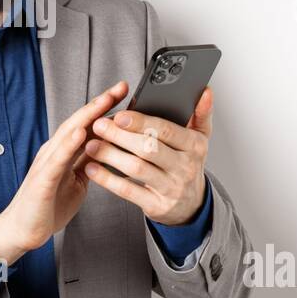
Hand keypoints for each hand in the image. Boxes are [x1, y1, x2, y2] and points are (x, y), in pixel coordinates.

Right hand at [0, 80, 130, 260]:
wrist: (22, 230)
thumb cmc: (47, 206)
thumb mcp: (76, 181)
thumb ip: (88, 163)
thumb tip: (107, 150)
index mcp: (64, 153)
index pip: (86, 125)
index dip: (105, 108)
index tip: (124, 94)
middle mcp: (54, 152)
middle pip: (79, 122)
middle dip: (100, 104)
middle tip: (120, 88)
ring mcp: (47, 163)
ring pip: (69, 134)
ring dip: (88, 116)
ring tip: (105, 101)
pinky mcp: (42, 180)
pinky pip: (58, 159)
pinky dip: (70, 144)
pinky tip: (82, 133)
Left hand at [79, 86, 212, 224]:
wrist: (191, 204)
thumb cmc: (188, 164)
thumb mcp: (200, 139)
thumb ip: (201, 114)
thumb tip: (205, 91)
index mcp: (195, 146)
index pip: (167, 130)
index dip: (142, 122)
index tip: (120, 114)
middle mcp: (185, 167)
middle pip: (149, 149)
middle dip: (121, 136)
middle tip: (99, 125)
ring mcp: (171, 188)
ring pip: (137, 169)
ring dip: (111, 155)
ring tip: (91, 145)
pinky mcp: (156, 206)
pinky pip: (129, 191)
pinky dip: (108, 180)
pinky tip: (92, 168)